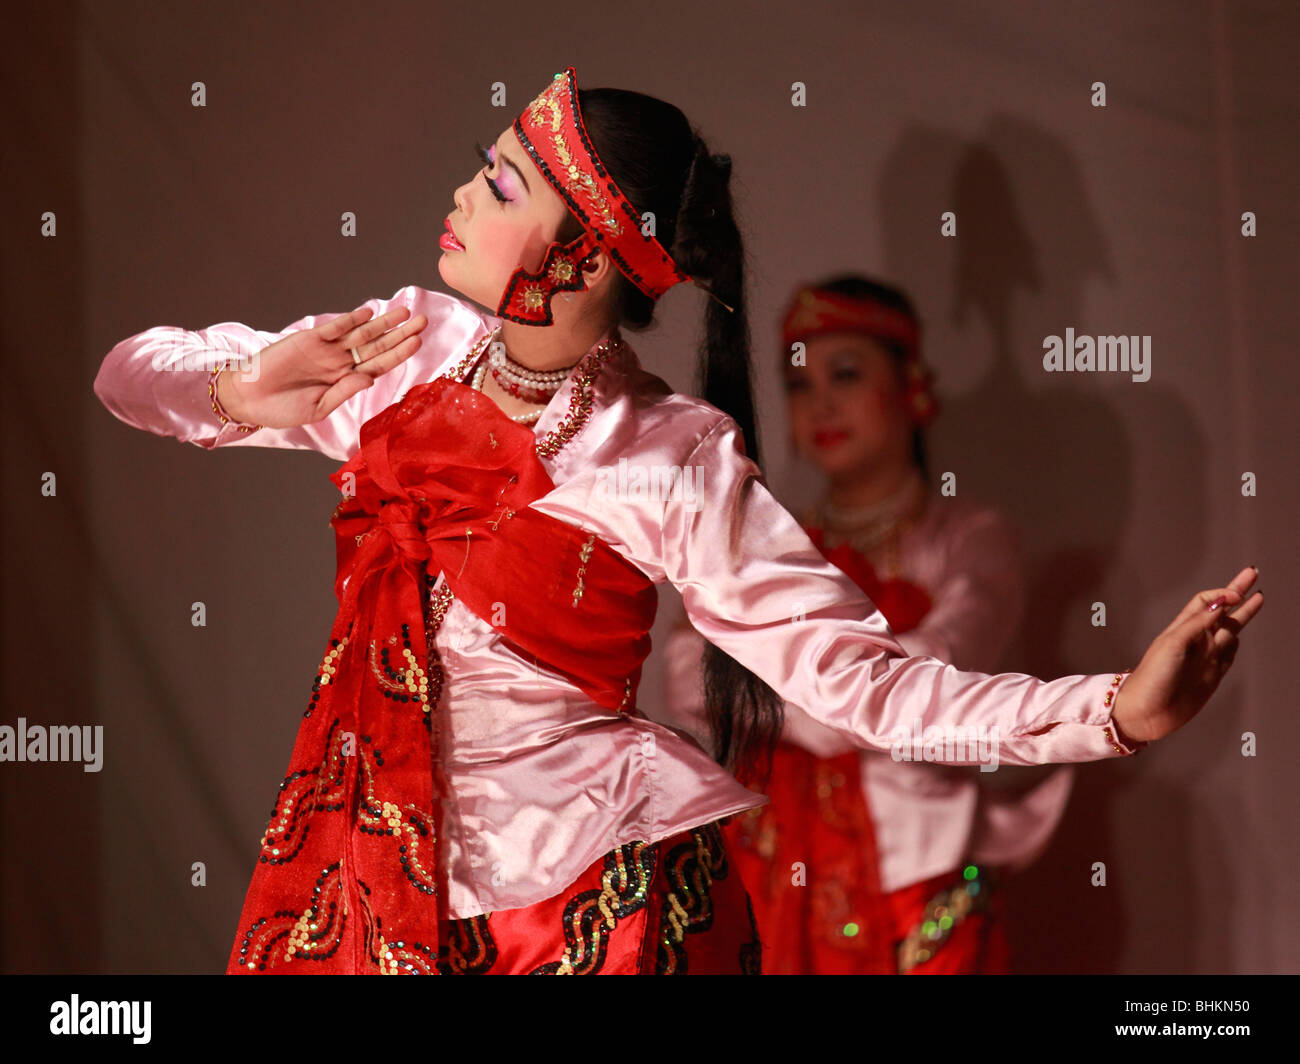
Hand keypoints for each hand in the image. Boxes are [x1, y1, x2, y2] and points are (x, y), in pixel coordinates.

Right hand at [217, 305, 426, 427]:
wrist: (249, 400)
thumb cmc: (282, 410)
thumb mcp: (317, 409)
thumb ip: (344, 392)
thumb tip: (369, 379)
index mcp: (346, 382)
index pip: (379, 365)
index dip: (399, 354)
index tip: (418, 343)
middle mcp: (341, 363)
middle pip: (377, 346)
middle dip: (400, 334)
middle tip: (423, 321)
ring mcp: (326, 350)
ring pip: (361, 333)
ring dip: (382, 322)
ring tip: (404, 312)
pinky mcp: (308, 340)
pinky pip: (334, 328)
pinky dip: (350, 320)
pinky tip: (368, 313)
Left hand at [1111, 566, 1262, 743]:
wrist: (1146, 713)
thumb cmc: (1152, 677)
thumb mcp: (1173, 645)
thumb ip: (1197, 624)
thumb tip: (1221, 602)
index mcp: (1182, 629)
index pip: (1206, 602)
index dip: (1223, 594)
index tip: (1239, 594)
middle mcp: (1196, 641)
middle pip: (1223, 611)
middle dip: (1239, 593)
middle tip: (1254, 574)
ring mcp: (1205, 658)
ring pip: (1230, 631)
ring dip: (1243, 615)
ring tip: (1256, 599)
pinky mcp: (1211, 676)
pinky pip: (1229, 655)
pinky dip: (1236, 644)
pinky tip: (1241, 635)